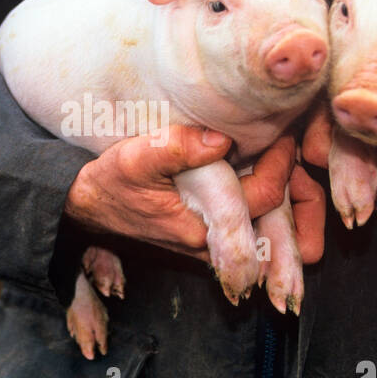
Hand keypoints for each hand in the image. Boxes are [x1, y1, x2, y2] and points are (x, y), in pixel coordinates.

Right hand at [64, 127, 323, 263]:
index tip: (284, 134)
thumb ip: (175, 149)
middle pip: (272, 214)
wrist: (87, 208)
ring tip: (279, 148)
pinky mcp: (204, 234)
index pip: (263, 199)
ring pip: (262, 221)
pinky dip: (257, 194)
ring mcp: (210, 242)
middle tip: (289, 136)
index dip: (280, 165)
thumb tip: (221, 138)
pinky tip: (257, 166)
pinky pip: (245, 220)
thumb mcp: (134, 159)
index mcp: (200, 228)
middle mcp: (212, 243)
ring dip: (275, 187)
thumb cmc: (110, 183)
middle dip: (286, 175)